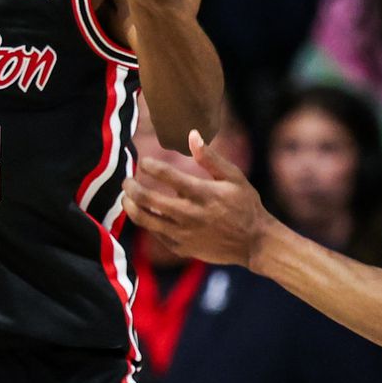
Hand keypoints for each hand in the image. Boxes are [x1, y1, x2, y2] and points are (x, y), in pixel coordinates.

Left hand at [122, 130, 272, 266]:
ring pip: (144, 219)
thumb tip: (192, 135)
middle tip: (127, 180)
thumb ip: (211, 158)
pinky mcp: (181, 248)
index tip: (145, 162)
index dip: (150, 165)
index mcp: (204, 193)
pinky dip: (145, 221)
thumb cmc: (245, 205)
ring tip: (127, 196)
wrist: (255, 243)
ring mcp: (184, 233)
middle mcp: (190, 214)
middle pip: (147, 198)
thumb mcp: (234, 178)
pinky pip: (154, 233)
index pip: (167, 175)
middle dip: (131, 186)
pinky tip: (144, 212)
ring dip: (130, 205)